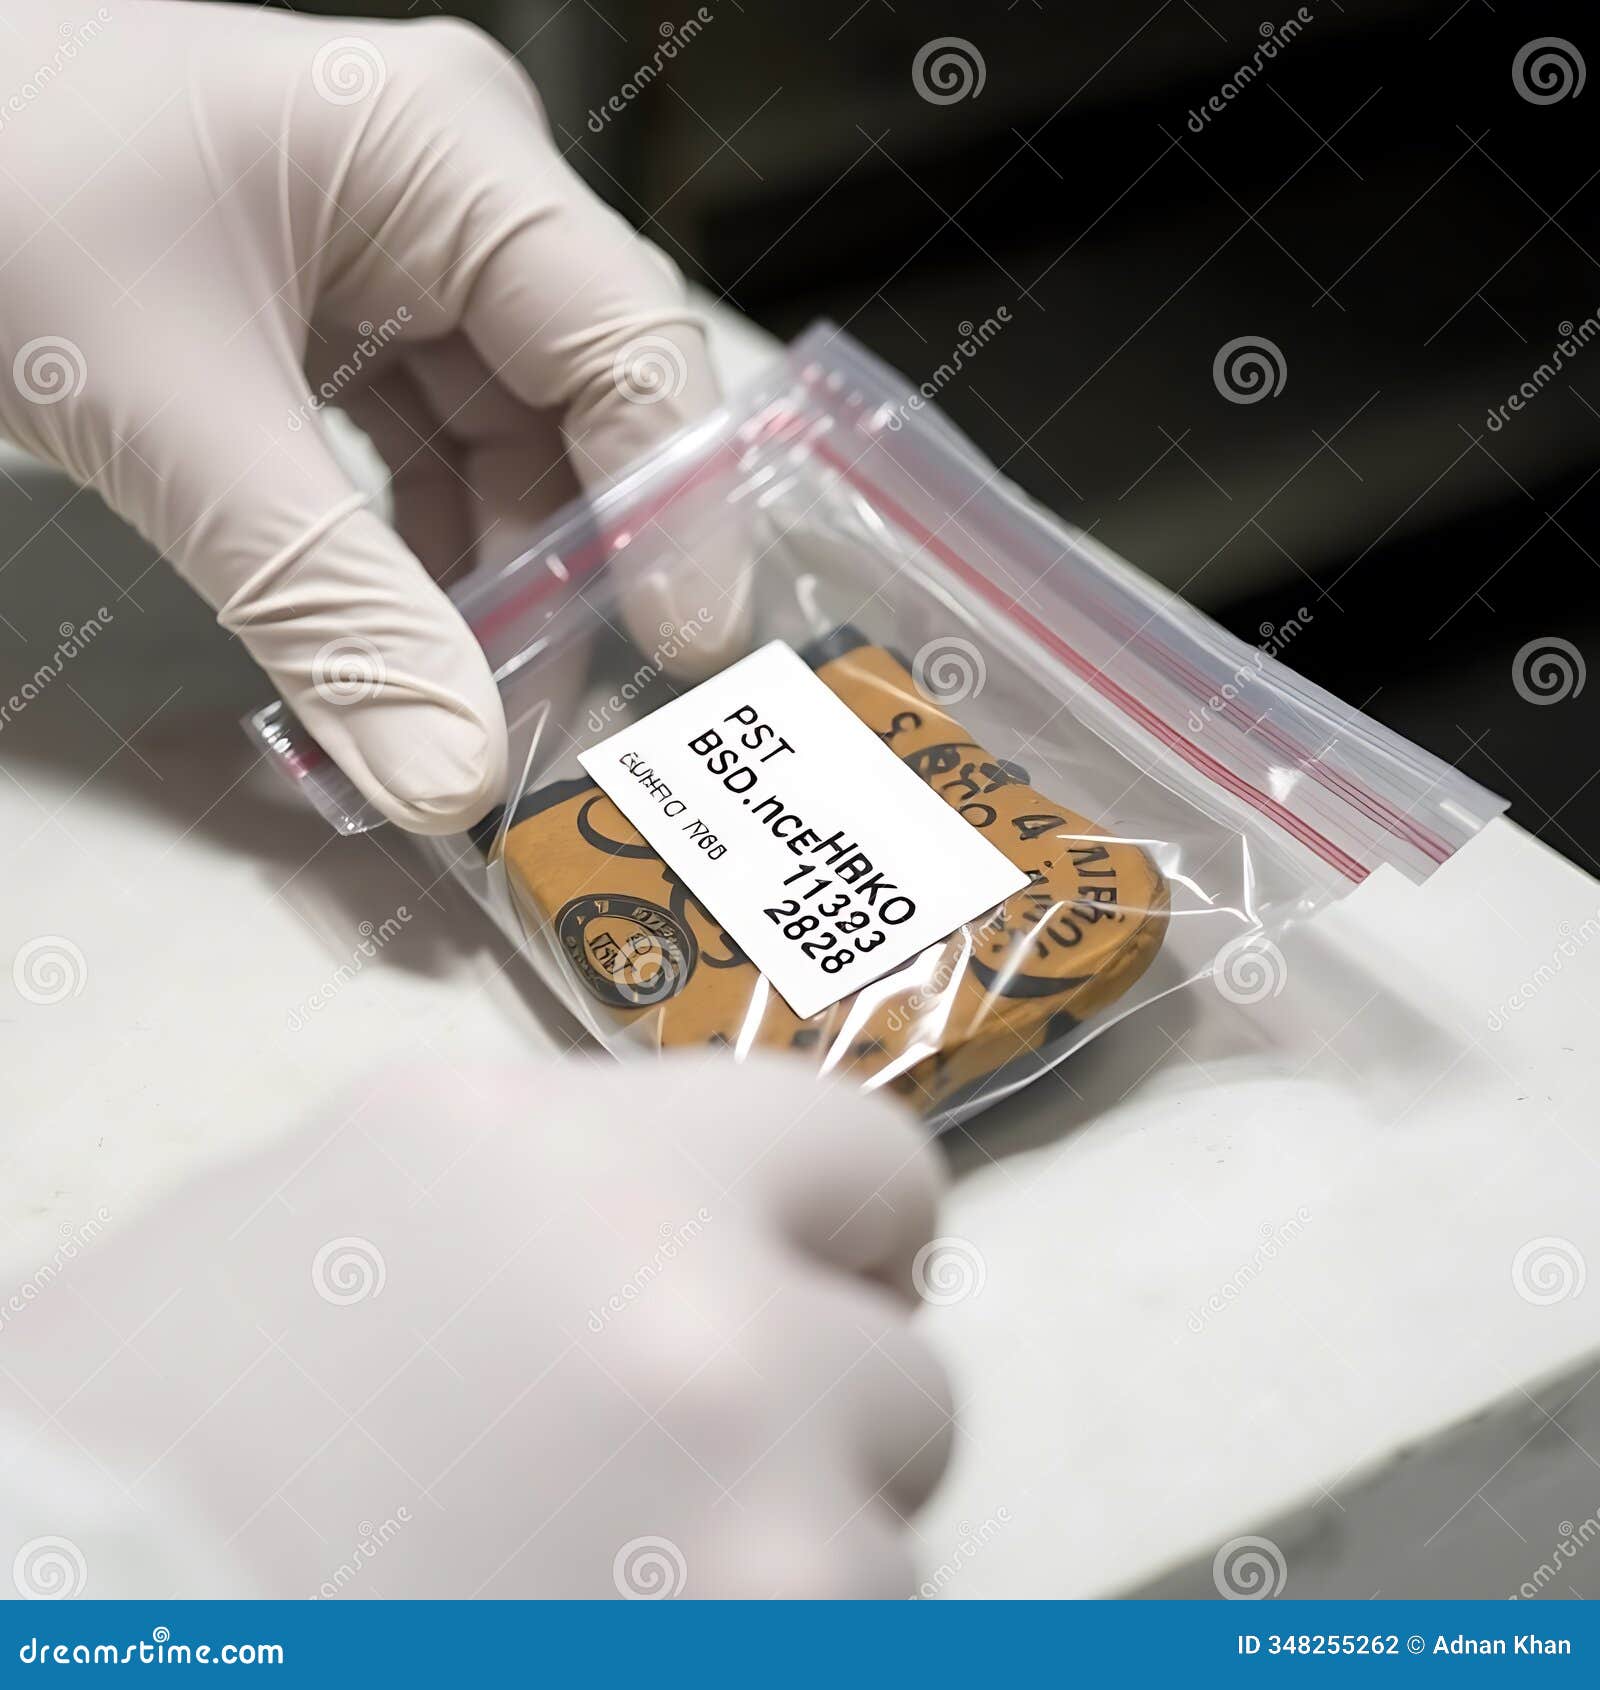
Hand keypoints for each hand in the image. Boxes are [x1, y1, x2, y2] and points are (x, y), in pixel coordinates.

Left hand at [0, 1, 730, 832]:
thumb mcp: (178, 423)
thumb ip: (330, 613)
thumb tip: (451, 780)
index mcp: (450, 153)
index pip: (629, 345)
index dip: (674, 509)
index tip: (678, 652)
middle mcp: (456, 194)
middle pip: (581, 413)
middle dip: (568, 579)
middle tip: (557, 727)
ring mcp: (403, 254)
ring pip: (506, 451)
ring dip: (492, 591)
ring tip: (468, 720)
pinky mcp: (350, 316)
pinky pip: (426, 456)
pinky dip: (418, 561)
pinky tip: (406, 654)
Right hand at [0, 1058, 952, 1598]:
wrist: (52, 1618)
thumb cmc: (133, 1436)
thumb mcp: (338, 1213)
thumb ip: (554, 1199)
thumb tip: (686, 1231)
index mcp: (576, 1158)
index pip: (859, 1156)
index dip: (837, 1237)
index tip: (806, 1291)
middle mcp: (692, 1313)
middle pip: (895, 1367)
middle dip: (812, 1426)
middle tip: (679, 1477)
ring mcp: (743, 1525)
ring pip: (879, 1545)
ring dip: (783, 1566)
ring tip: (606, 1583)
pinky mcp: (758, 1672)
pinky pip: (848, 1654)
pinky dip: (759, 1658)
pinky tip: (601, 1649)